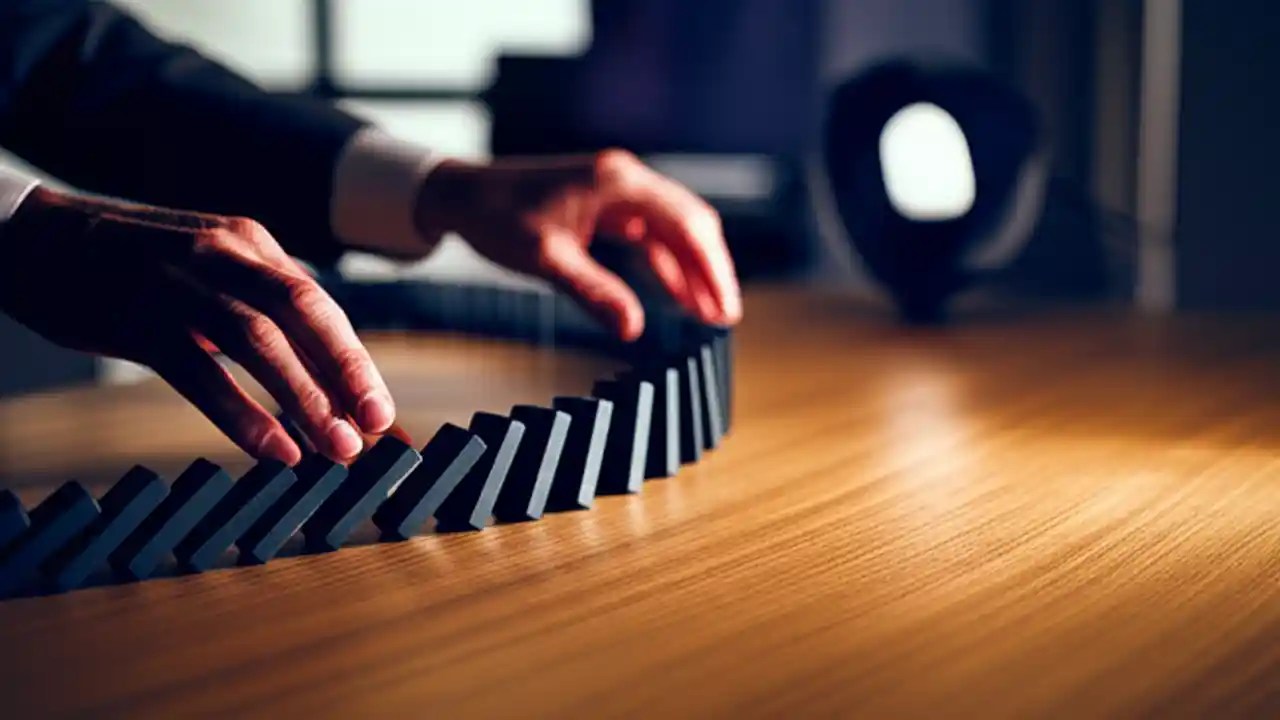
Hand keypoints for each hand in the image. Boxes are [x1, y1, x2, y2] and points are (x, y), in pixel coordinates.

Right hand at [0, 188, 394, 463]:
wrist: (34, 237)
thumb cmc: (133, 263)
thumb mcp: (208, 264)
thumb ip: (261, 303)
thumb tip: (322, 366)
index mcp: (249, 241)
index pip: (320, 305)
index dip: (354, 361)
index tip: (380, 411)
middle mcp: (222, 254)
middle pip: (304, 313)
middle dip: (347, 375)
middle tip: (375, 430)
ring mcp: (177, 284)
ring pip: (259, 342)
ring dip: (306, 400)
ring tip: (337, 450)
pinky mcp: (135, 320)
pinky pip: (200, 372)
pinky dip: (243, 414)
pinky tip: (276, 450)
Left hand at [412, 150, 742, 339]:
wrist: (463, 195)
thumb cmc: (497, 219)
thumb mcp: (545, 260)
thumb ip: (593, 291)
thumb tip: (633, 329)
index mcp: (617, 181)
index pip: (685, 224)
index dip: (712, 269)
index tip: (725, 309)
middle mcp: (626, 178)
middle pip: (690, 222)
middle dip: (712, 271)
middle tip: (726, 317)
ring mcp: (620, 189)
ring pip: (675, 229)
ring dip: (693, 269)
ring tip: (710, 314)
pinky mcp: (610, 204)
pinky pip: (652, 233)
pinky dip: (668, 264)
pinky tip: (679, 295)